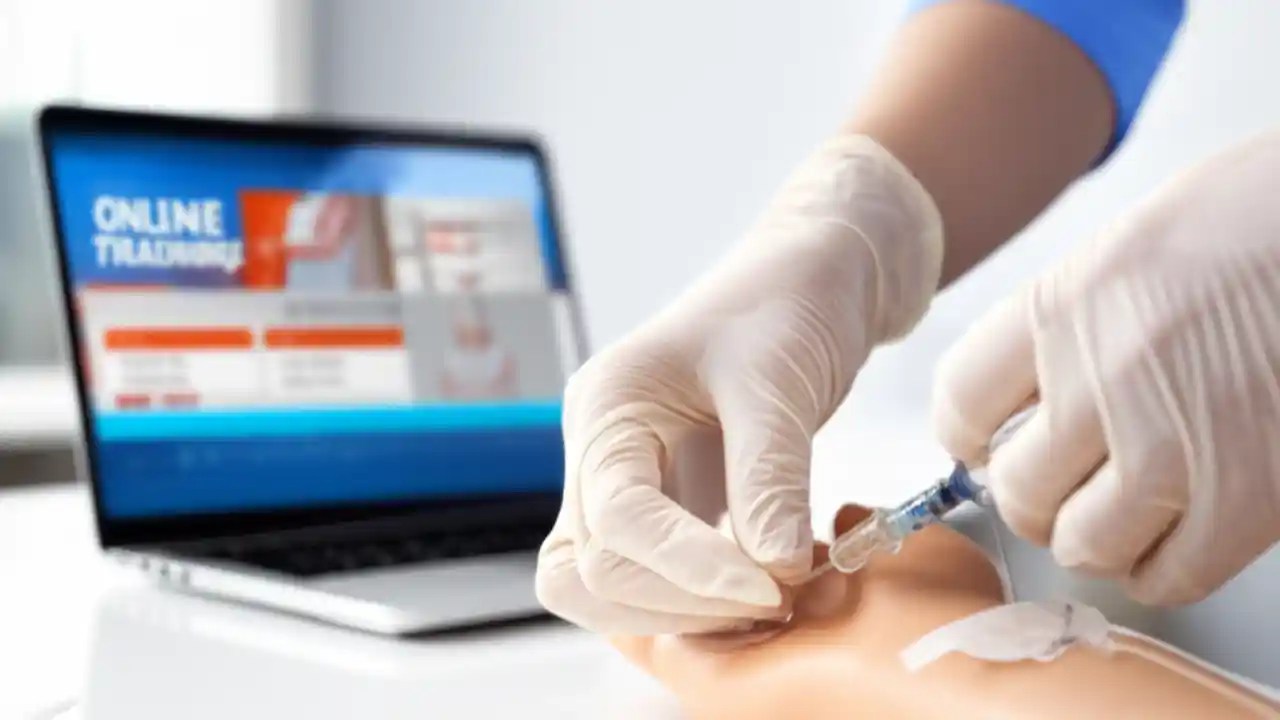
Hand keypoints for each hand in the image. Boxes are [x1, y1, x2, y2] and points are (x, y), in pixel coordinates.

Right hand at [537, 136, 942, 633]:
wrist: (819, 274)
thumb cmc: (790, 300)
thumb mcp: (779, 381)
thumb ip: (769, 477)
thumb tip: (772, 574)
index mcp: (607, 407)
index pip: (617, 518)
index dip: (689, 567)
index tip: (772, 586)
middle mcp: (601, 451)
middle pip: (591, 569)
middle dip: (680, 600)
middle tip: (775, 600)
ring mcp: (628, 482)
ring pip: (605, 587)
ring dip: (680, 614)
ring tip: (768, 602)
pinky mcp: (668, 504)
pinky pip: (654, 579)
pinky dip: (701, 602)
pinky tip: (766, 590)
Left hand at [934, 130, 1279, 605]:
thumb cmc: (1261, 217)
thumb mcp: (1137, 245)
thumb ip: (1074, 322)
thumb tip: (1031, 397)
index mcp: (1066, 303)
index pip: (961, 400)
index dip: (968, 435)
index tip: (985, 443)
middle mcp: (1105, 374)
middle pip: (1017, 488)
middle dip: (1034, 497)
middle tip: (1063, 485)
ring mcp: (1176, 442)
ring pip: (1083, 544)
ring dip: (1094, 538)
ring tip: (1118, 513)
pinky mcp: (1249, 497)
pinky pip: (1171, 576)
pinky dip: (1162, 570)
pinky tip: (1173, 539)